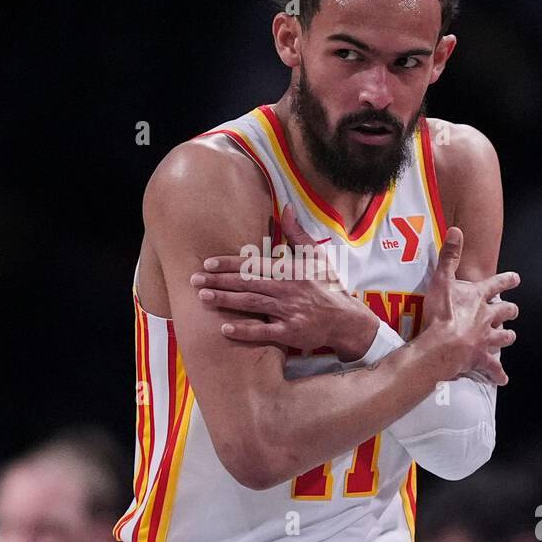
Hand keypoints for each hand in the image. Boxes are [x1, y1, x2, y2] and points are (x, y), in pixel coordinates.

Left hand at [190, 204, 379, 357]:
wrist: (347, 320)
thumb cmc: (328, 286)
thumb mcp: (317, 256)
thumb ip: (297, 233)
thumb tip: (286, 208)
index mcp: (290, 269)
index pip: (254, 264)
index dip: (229, 263)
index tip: (208, 262)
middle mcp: (287, 289)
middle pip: (247, 283)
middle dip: (219, 280)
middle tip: (194, 279)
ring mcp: (288, 311)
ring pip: (251, 304)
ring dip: (226, 300)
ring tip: (203, 297)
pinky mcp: (290, 333)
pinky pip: (263, 332)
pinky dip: (244, 330)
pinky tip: (225, 328)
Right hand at [421, 226, 518, 384]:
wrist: (442, 345)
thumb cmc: (441, 314)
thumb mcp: (442, 280)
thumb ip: (449, 256)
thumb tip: (456, 231)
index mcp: (479, 299)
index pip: (496, 285)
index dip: (507, 281)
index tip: (516, 279)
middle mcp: (487, 318)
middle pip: (504, 313)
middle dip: (509, 312)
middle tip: (513, 311)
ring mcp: (485, 339)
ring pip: (502, 339)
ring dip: (506, 338)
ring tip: (509, 338)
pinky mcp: (480, 359)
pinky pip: (492, 368)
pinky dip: (498, 374)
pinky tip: (502, 379)